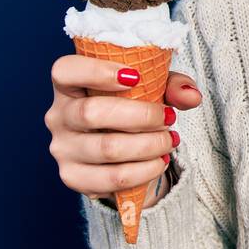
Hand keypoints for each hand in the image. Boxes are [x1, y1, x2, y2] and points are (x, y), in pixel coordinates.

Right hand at [44, 56, 202, 208]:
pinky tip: (159, 162)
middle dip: (141, 116)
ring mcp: (62, 149)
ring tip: (170, 141)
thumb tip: (191, 96)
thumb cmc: (132, 106)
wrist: (121, 150)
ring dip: (149, 145)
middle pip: (91, 113)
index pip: (64, 70)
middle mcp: (57, 116)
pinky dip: (144, 171)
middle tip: (169, 118)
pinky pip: (112, 178)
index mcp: (68, 85)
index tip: (135, 77)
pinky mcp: (73, 177)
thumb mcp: (152, 87)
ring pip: (107, 148)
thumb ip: (172, 85)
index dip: (96, 71)